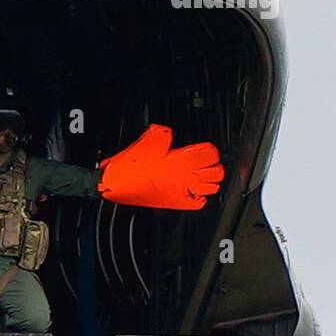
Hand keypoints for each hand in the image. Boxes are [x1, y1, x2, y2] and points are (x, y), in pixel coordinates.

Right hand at [98, 124, 224, 209]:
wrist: (118, 186)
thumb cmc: (131, 167)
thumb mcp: (146, 141)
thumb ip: (163, 134)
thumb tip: (169, 133)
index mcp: (181, 159)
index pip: (209, 154)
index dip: (211, 150)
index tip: (208, 149)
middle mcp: (185, 175)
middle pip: (216, 172)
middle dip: (216, 166)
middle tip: (211, 162)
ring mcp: (182, 190)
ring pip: (211, 187)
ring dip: (212, 180)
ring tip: (208, 175)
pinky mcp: (176, 202)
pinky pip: (198, 202)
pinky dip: (202, 196)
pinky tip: (198, 191)